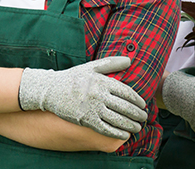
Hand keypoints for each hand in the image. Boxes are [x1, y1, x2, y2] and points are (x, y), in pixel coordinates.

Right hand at [18, 56, 147, 139]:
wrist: (51, 90)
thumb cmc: (72, 78)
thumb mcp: (90, 67)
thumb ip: (111, 63)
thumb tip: (129, 60)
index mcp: (102, 81)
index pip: (126, 92)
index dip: (137, 100)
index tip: (143, 105)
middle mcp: (99, 95)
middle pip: (125, 108)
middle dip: (138, 115)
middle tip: (144, 118)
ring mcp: (93, 108)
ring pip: (118, 120)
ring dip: (131, 126)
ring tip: (137, 127)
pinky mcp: (86, 120)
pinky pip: (106, 129)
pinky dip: (118, 133)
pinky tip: (124, 134)